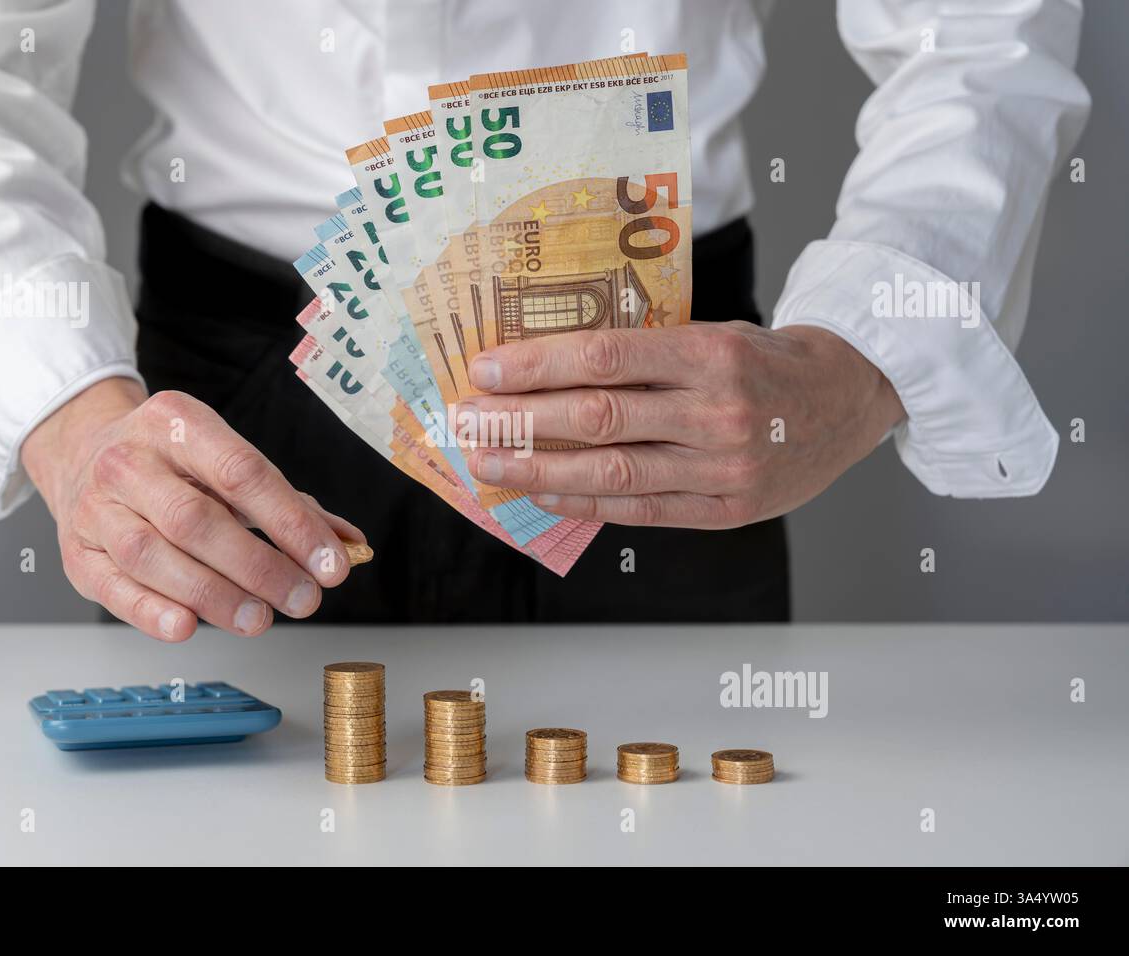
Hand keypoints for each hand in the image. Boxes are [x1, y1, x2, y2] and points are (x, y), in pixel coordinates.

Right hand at [22, 378, 363, 640]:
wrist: (83, 454)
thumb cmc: (173, 465)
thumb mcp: (228, 462)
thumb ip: (291, 504)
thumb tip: (350, 544)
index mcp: (177, 424)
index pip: (242, 473)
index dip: (291, 522)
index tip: (329, 563)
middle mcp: (130, 461)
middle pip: (196, 518)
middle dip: (257, 565)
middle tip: (302, 599)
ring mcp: (96, 507)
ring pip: (152, 555)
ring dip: (212, 594)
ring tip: (259, 619)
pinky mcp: (77, 554)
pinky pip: (114, 587)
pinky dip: (150, 611)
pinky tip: (187, 626)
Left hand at [461, 322, 904, 527]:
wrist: (850, 397)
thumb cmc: (767, 359)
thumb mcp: (713, 332)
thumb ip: (645, 351)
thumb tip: (549, 366)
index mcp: (711, 353)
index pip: (605, 357)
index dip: (537, 366)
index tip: (487, 370)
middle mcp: (718, 412)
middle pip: (598, 418)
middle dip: (521, 421)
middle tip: (469, 420)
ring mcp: (725, 468)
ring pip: (612, 472)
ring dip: (539, 470)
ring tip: (489, 465)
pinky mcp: (728, 510)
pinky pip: (641, 510)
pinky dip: (585, 504)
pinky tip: (543, 493)